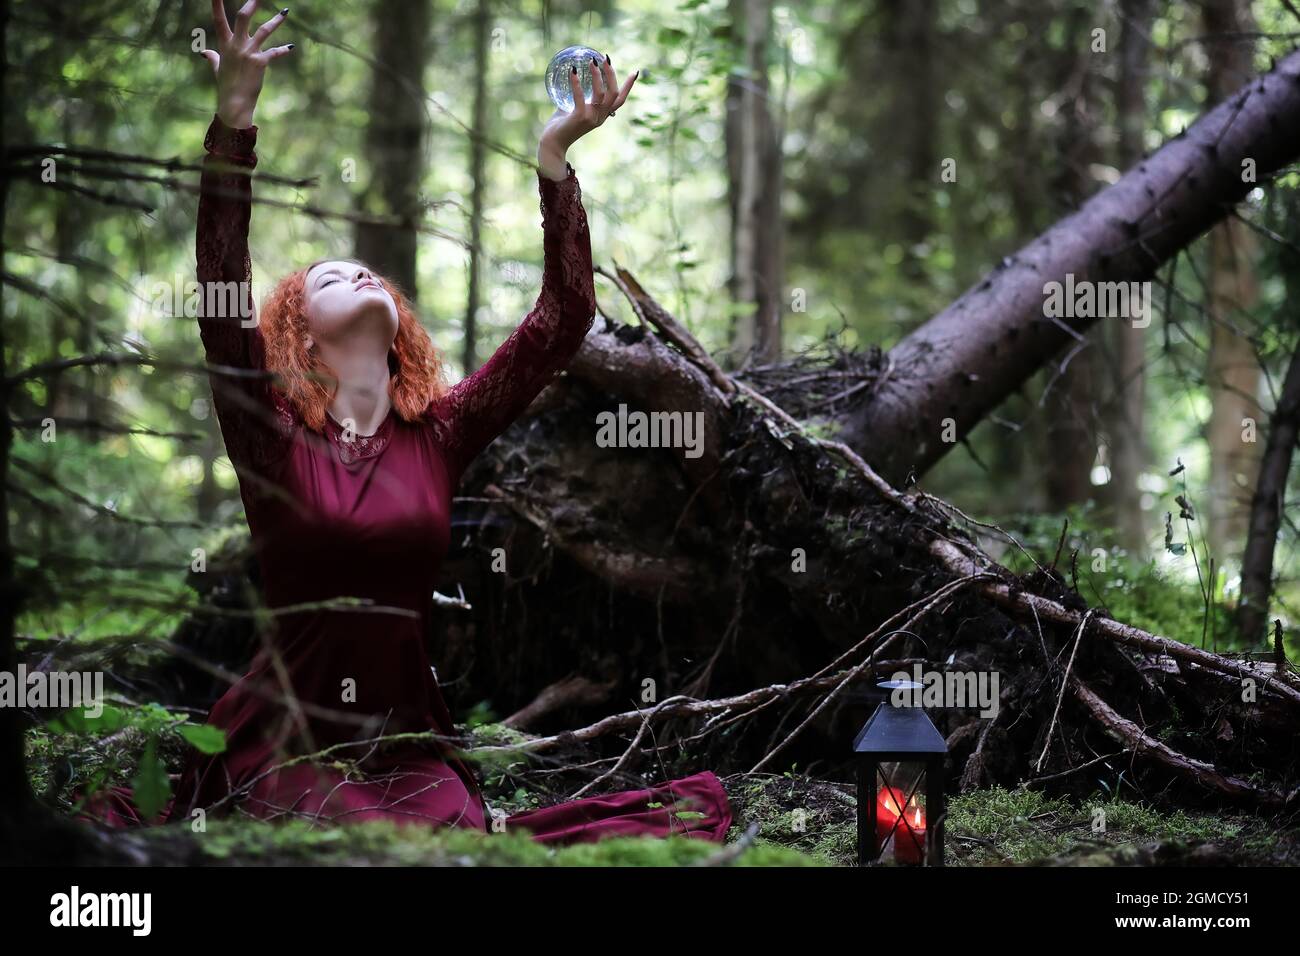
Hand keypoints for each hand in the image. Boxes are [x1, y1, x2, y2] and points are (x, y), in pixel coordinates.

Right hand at [200, 0, 294, 128]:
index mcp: (224, 44)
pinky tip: (291, 47)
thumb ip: (212, 57)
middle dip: (252, 4)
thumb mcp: (217, 69)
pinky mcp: (260, 62)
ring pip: (264, 31)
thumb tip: (203, 52)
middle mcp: (236, 45)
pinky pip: (274, 52)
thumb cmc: (225, 86)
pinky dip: (283, 50)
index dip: (217, 4)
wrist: (234, 102)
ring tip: (285, 11)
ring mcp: (249, 52)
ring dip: (276, 20)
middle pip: (243, 17)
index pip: (218, 20)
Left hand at [538, 53, 636, 178]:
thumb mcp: (572, 108)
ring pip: (601, 94)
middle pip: (614, 93)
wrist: (552, 143)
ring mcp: (591, 118)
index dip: (629, 86)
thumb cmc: (560, 125)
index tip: (636, 72)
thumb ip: (576, 96)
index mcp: (602, 116)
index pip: (620, 100)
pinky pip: (580, 97)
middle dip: (611, 74)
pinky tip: (572, 71)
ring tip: (591, 62)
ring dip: (597, 75)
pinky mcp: (579, 117)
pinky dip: (576, 83)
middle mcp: (600, 117)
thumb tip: (573, 76)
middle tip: (605, 59)